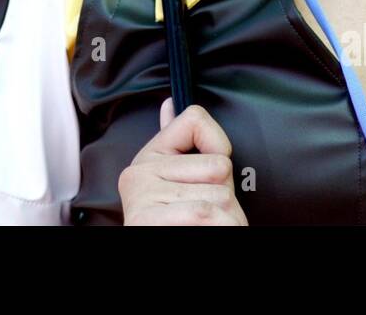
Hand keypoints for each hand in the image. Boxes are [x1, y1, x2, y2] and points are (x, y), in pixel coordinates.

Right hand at [118, 97, 248, 225]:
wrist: (168, 259)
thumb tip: (171, 105)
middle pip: (218, 164)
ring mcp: (141, 197)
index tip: (207, 174)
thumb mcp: (180, 183)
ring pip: (219, 194)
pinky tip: (204, 233)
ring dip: (228, 218)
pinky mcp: (146, 220)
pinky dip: (221, 227)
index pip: (195, 119)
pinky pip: (206, 213)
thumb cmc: (180, 226)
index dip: (217, 147)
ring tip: (208, 228)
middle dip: (225, 193)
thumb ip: (179, 144)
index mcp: (146, 160)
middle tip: (207, 215)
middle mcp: (137, 175)